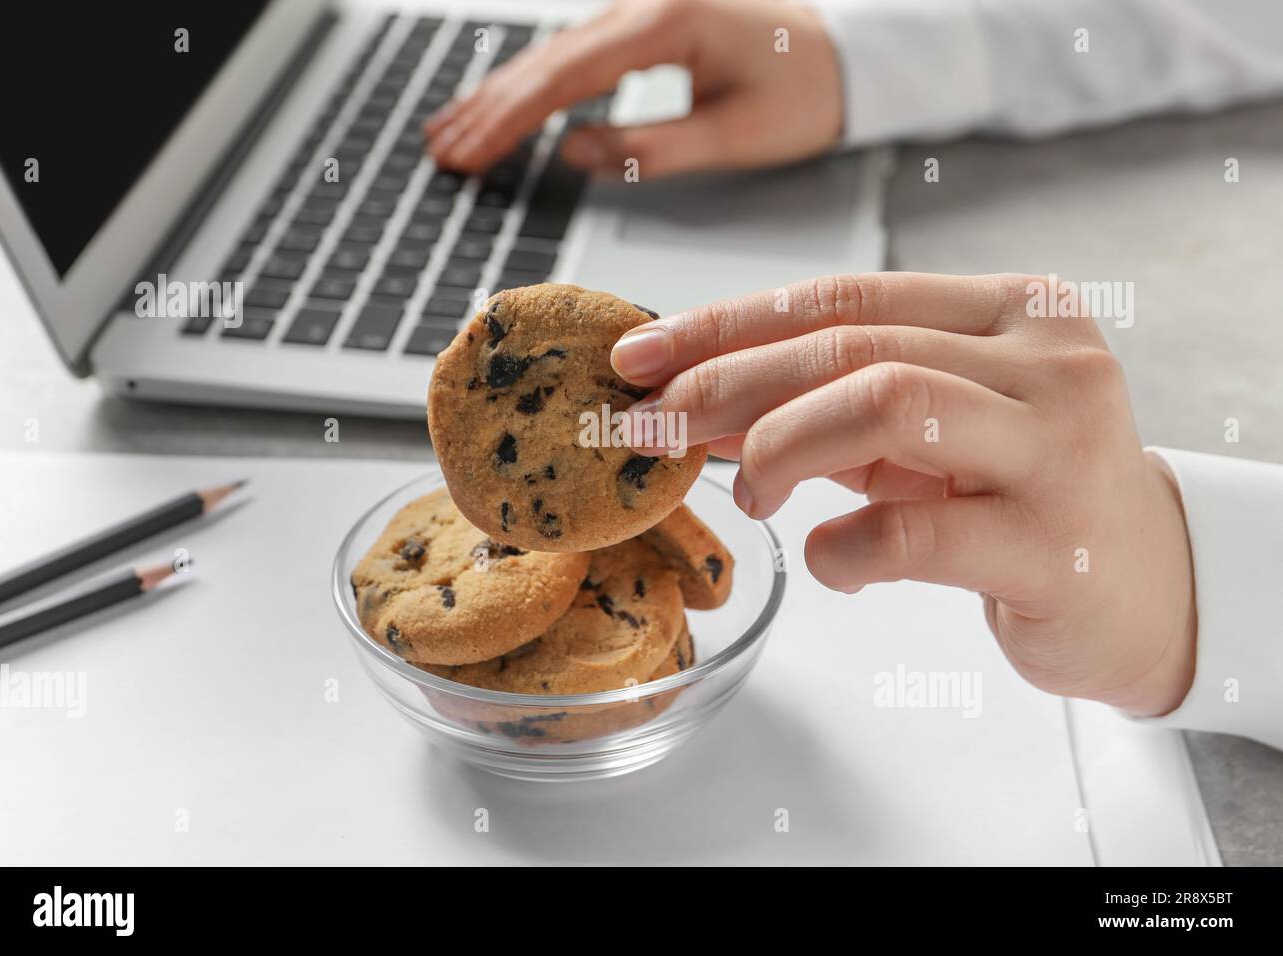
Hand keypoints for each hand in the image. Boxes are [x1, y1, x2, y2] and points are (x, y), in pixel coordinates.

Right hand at [425, 0, 843, 177]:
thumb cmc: (803, 94)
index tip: (469, 154)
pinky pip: (573, 52)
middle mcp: (645, 2)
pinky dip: (531, 83)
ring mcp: (640, 6)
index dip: (509, 119)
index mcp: (668, 21)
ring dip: (499, 95)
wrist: (845, 57)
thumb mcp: (733, 137)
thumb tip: (571, 153)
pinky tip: (500, 103)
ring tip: (450, 132)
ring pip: (552, 52)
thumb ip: (649, 148)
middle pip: (546, 57)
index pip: (567, 75)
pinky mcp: (641, 20)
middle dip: (489, 108)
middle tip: (441, 152)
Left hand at [611, 273, 1197, 716]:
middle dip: (726, 385)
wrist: (1144, 591)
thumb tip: (691, 399)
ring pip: (887, 403)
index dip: (727, 324)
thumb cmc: (1018, 499)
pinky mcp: (1058, 543)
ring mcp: (1062, 446)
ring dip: (782, 449)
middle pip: (852, 344)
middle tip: (649, 429)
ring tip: (752, 501)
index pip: (843, 294)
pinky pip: (915, 533)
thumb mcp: (926, 434)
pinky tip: (829, 563)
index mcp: (1011, 309)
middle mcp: (1046, 359)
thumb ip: (830, 404)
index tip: (639, 356)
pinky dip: (843, 548)